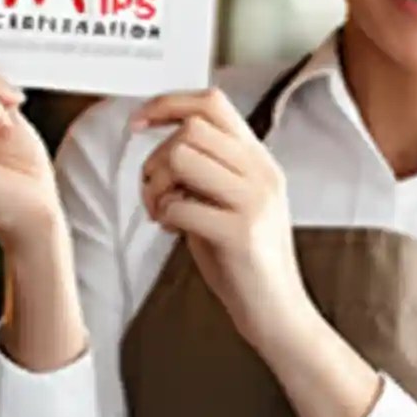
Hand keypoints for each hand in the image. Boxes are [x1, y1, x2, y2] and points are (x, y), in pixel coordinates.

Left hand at [133, 88, 313, 342]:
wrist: (278, 313)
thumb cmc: (245, 260)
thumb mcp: (233, 202)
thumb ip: (210, 170)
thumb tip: (165, 142)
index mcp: (260, 161)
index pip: (213, 104)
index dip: (168, 104)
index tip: (138, 122)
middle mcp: (262, 173)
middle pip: (191, 128)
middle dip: (157, 155)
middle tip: (155, 189)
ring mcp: (254, 202)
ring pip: (182, 157)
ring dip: (157, 184)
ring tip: (161, 211)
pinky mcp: (240, 233)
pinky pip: (181, 204)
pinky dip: (164, 215)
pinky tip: (172, 230)